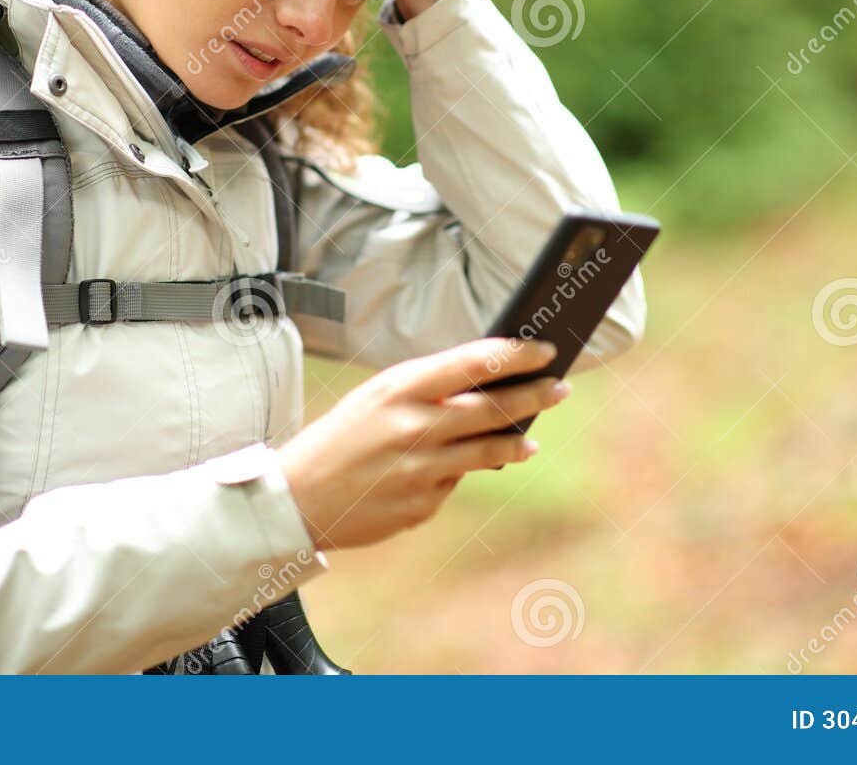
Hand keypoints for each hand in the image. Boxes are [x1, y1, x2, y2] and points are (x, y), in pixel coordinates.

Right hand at [278, 338, 569, 549]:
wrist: (296, 497)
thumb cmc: (343, 437)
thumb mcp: (377, 397)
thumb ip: (428, 390)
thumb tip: (488, 384)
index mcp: (400, 388)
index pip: (473, 362)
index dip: (516, 355)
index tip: (546, 350)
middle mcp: (414, 426)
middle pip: (492, 408)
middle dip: (533, 395)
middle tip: (561, 387)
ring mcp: (421, 469)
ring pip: (488, 452)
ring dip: (516, 441)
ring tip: (530, 439)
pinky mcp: (422, 505)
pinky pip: (454, 484)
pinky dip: (458, 475)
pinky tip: (454, 471)